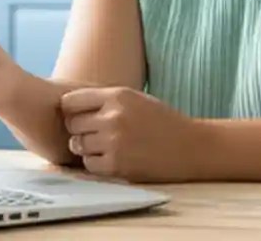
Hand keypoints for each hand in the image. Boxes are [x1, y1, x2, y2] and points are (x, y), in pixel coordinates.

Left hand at [59, 87, 205, 181]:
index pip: (71, 100)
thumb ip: (106, 100)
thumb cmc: (162, 121)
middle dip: (79, 130)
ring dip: (86, 148)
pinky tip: (112, 159)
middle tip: (94, 134)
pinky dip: (96, 164)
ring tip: (105, 146)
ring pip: (78, 145)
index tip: (79, 116)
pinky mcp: (117, 166)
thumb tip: (68, 104)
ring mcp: (114, 142)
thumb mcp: (136, 98)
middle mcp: (113, 117)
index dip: (72, 110)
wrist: (191, 146)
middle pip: (72, 124)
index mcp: (118, 95)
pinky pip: (89, 164)